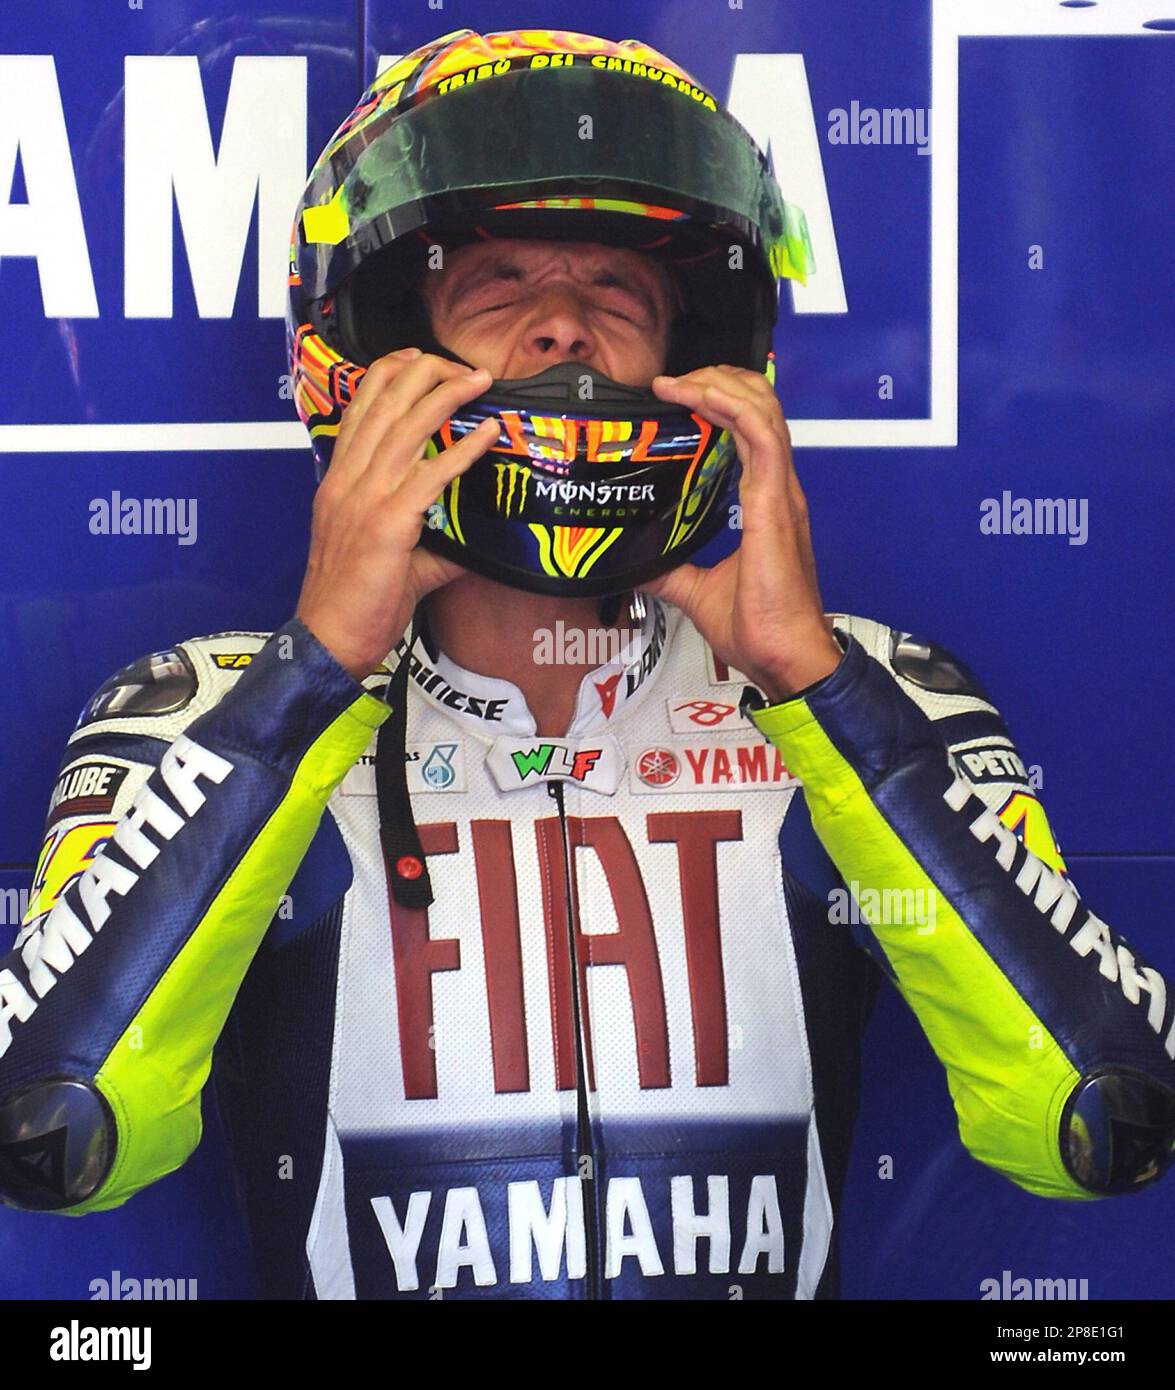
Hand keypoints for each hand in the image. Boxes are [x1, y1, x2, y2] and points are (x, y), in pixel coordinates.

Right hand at [295, 349, 498, 680]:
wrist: (329, 638)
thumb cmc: (354, 602)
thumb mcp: (391, 556)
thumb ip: (430, 540)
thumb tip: (471, 540)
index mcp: (339, 481)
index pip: (360, 410)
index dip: (388, 375)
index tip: (417, 358)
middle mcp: (348, 480)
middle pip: (383, 405)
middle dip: (423, 373)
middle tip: (460, 364)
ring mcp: (365, 499)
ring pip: (405, 428)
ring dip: (446, 396)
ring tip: (479, 379)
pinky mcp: (387, 524)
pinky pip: (429, 476)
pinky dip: (461, 450)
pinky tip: (487, 434)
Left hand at [641, 365, 842, 701]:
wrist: (784, 656)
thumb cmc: (758, 628)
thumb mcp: (697, 590)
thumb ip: (669, 569)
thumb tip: (633, 563)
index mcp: (765, 502)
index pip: (750, 429)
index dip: (717, 403)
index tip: (674, 398)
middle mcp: (777, 488)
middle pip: (759, 406)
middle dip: (718, 381)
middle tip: (673, 382)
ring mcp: (780, 492)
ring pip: (762, 409)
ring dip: (719, 385)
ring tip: (679, 381)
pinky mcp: (775, 503)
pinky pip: (761, 434)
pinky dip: (731, 407)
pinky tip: (700, 397)